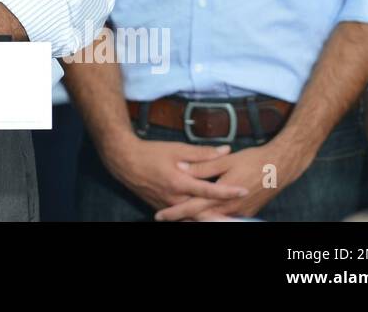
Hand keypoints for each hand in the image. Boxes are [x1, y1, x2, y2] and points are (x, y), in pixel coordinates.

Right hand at [100, 134, 249, 212]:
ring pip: (192, 217)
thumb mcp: (176, 148)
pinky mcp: (162, 208)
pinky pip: (182, 217)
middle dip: (222, 213)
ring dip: (209, 217)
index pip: (209, 190)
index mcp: (179, 183)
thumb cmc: (150, 152)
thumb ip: (202, 152)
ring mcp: (167, 206)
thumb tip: (225, 150)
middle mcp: (174, 198)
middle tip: (241, 211)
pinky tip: (206, 216)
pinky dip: (194, 217)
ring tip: (227, 217)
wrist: (123, 161)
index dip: (228, 191)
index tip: (244, 190)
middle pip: (203, 211)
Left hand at [151, 139, 309, 220]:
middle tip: (163, 217)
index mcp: (222, 195)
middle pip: (201, 218)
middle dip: (182, 219)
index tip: (160, 215)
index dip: (175, 212)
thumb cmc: (253, 160)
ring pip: (213, 220)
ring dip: (196, 219)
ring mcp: (239, 213)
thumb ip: (202, 165)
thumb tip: (181, 168)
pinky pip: (224, 218)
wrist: (281, 167)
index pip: (193, 207)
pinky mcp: (246, 212)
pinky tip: (202, 215)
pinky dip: (211, 218)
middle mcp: (230, 209)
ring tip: (178, 217)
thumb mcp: (225, 160)